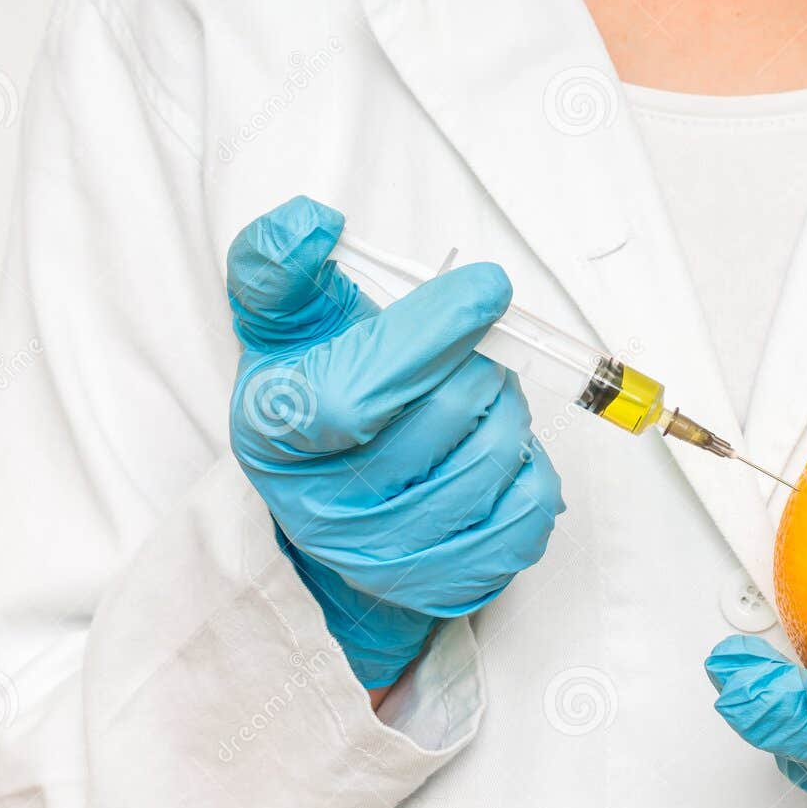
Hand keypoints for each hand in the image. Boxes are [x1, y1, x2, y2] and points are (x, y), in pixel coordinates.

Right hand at [227, 197, 563, 685]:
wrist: (337, 507)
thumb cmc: (319, 398)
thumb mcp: (283, 330)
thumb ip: (281, 267)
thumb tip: (311, 225)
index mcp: (276, 434)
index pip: (357, 393)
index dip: (431, 333)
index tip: (486, 289)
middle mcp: (324, 510)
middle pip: (444, 416)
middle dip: (480, 362)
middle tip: (476, 350)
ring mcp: (389, 557)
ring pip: (495, 457)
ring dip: (508, 409)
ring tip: (483, 399)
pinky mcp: (453, 582)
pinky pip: (531, 508)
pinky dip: (531, 464)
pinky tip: (497, 452)